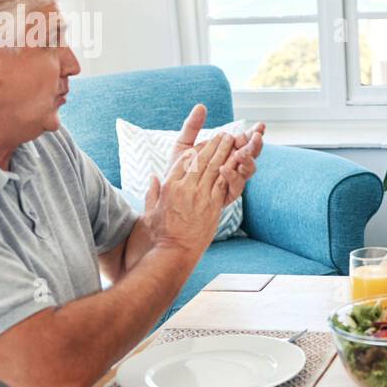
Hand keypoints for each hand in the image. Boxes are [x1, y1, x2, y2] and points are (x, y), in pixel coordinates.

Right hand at [143, 132, 233, 257]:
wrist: (175, 251)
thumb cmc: (161, 234)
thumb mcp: (150, 211)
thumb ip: (151, 193)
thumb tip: (152, 177)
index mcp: (169, 187)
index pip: (183, 161)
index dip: (195, 150)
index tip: (203, 142)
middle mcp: (185, 188)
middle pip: (201, 160)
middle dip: (213, 145)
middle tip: (223, 135)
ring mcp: (200, 195)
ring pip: (214, 167)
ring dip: (224, 151)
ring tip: (232, 140)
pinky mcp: (213, 204)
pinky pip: (223, 182)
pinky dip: (230, 168)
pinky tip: (237, 159)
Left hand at [171, 104, 266, 204]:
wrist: (170, 198)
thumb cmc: (178, 171)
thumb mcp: (184, 146)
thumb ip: (192, 127)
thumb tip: (201, 106)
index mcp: (227, 152)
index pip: (245, 140)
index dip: (254, 133)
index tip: (259, 125)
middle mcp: (233, 166)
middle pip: (251, 154)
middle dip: (256, 145)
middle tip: (257, 137)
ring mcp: (232, 181)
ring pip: (247, 170)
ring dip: (248, 160)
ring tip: (242, 152)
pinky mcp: (226, 195)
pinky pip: (235, 186)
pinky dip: (231, 176)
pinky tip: (224, 167)